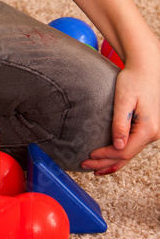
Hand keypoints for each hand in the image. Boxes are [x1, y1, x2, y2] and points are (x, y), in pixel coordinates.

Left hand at [81, 58, 159, 174]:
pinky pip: (132, 146)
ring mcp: (151, 132)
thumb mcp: (124, 99)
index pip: (124, 151)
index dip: (106, 155)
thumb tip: (118, 146)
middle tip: (85, 165)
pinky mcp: (146, 128)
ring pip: (130, 153)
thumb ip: (121, 123)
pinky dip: (119, 154)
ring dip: (112, 161)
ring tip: (95, 168)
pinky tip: (109, 159)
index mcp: (148, 129)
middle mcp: (153, 134)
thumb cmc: (133, 80)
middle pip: (126, 156)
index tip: (89, 155)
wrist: (146, 69)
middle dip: (105, 162)